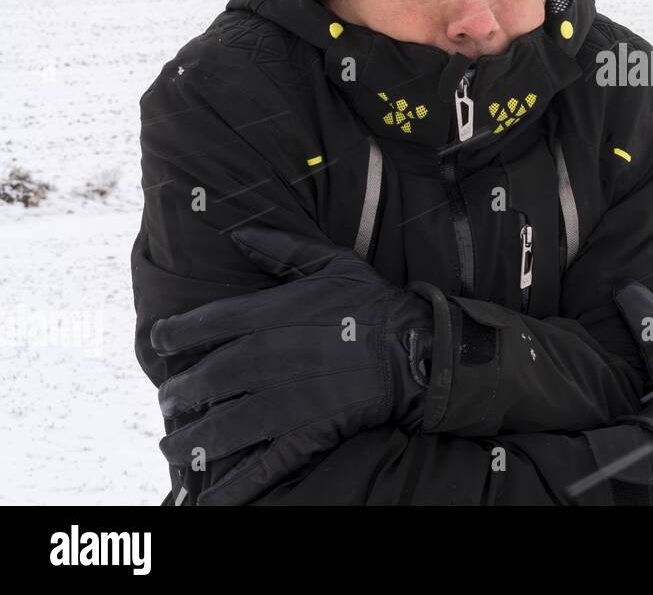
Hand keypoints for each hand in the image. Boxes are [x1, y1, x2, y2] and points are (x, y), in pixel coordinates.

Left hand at [149, 225, 443, 503]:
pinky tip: (208, 499)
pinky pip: (257, 468)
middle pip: (199, 384)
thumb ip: (281, 248)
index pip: (199, 327)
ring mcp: (279, 404)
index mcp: (265, 318)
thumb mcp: (331, 264)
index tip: (160, 343)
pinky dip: (230, 488)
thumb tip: (239, 232)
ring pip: (215, 431)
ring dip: (187, 445)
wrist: (413, 350)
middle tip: (168, 405)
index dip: (172, 336)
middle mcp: (261, 362)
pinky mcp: (301, 436)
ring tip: (173, 451)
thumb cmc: (374, 304)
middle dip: (176, 397)